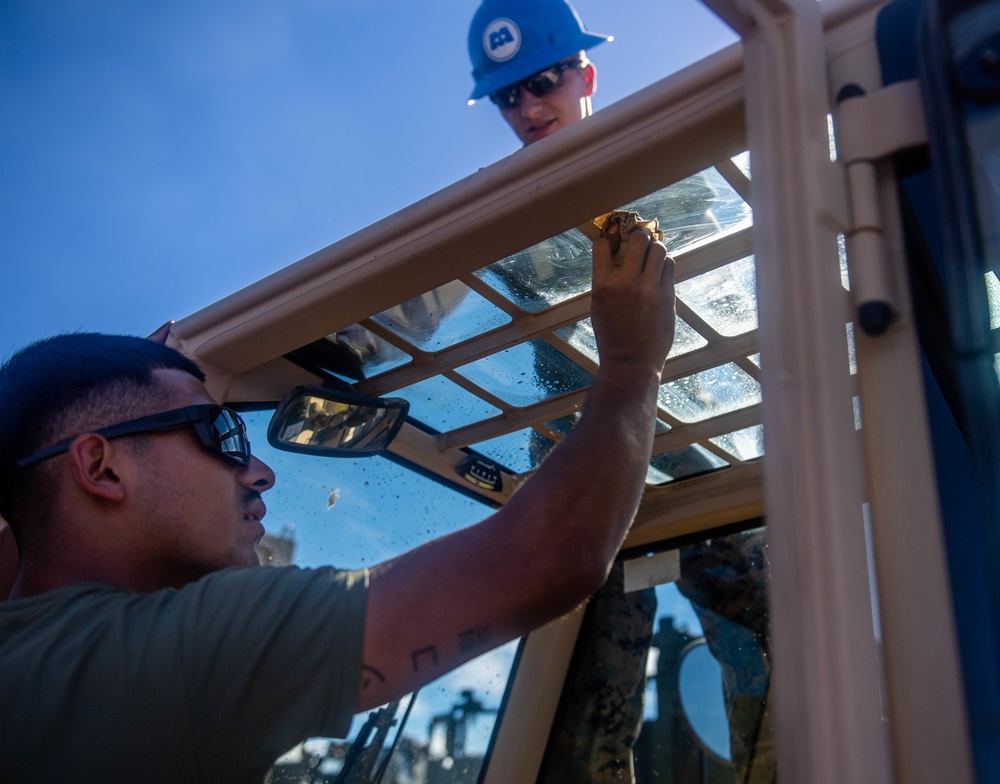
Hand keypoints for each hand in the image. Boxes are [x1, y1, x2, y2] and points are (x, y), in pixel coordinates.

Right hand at [590, 222, 675, 379]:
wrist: (631, 362)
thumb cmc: (612, 335)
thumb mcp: (598, 306)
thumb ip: (605, 279)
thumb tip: (616, 252)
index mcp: (602, 285)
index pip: (603, 245)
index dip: (609, 237)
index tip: (614, 237)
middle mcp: (625, 283)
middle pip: (638, 239)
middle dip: (639, 235)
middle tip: (639, 239)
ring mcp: (649, 289)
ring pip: (658, 248)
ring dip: (655, 247)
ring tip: (652, 253)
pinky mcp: (668, 296)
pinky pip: (670, 266)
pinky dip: (665, 263)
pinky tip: (660, 269)